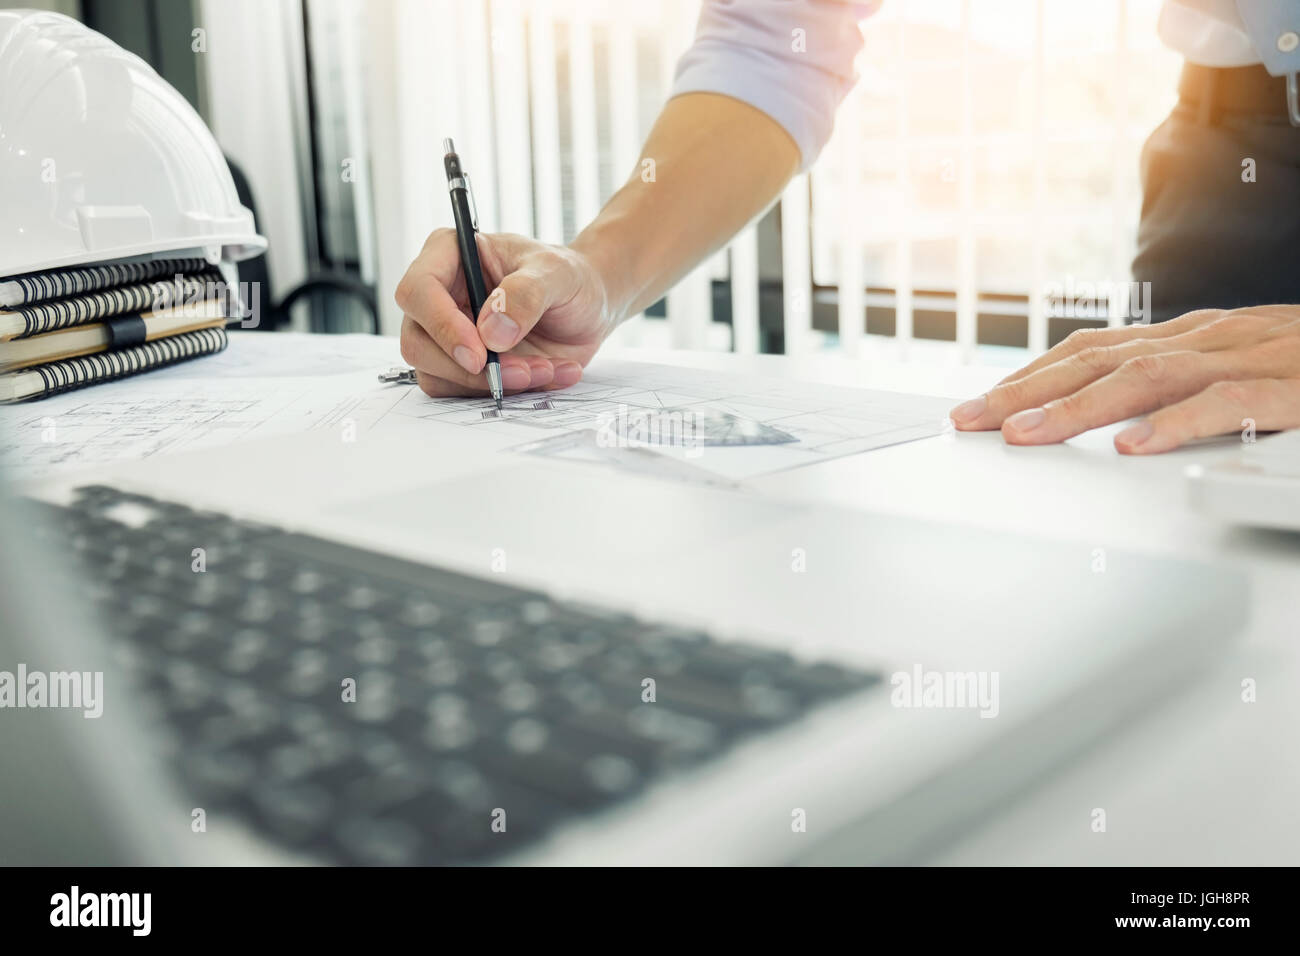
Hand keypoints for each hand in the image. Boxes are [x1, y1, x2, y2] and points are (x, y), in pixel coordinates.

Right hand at [395, 230, 611, 396]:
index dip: (442, 326)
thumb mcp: (557, 274)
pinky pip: (462, 394)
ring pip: (438, 375)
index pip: (418, 291)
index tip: (480, 354)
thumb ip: (526, 294)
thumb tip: (490, 332)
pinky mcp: (462, 367)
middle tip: (522, 371)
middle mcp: (439, 296)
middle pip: (417, 343)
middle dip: (470, 369)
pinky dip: (503, 392)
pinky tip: (544, 375)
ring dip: (493, 384)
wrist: (589, 308)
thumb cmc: (568, 278)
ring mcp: (446, 335)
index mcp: (450, 255)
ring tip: (545, 369)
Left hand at [948, 306, 1299, 453]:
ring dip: (1078, 408)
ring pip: (1148, 377)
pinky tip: (1133, 449)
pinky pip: (1228, 404)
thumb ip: (1181, 388)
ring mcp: (1253, 357)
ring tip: (1026, 437)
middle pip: (1099, 361)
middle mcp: (1212, 338)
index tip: (977, 406)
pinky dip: (1176, 425)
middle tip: (968, 423)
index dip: (1029, 376)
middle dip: (1026, 392)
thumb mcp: (1240, 372)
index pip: (1093, 350)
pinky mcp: (1295, 389)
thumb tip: (1111, 419)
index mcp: (1194, 337)